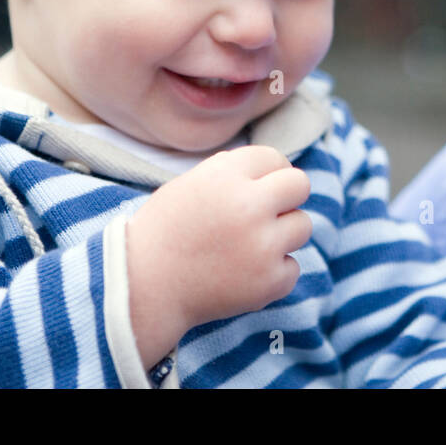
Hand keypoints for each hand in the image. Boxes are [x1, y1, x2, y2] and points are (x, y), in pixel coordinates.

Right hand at [126, 145, 311, 367]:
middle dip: (286, 197)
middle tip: (266, 213)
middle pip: (300, 185)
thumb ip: (231, 171)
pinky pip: (292, 267)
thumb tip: (276, 167)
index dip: (267, 173)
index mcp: (225, 175)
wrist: (142, 287)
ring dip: (281, 234)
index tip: (257, 188)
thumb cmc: (165, 231)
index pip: (274, 158)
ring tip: (247, 245)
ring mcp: (262, 245)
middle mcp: (248, 206)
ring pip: (302, 225)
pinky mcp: (269, 281)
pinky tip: (243, 274)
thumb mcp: (190, 184)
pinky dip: (272, 272)